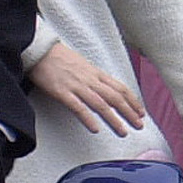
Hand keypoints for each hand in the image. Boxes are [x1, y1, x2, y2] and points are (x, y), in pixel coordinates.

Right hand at [29, 41, 144, 135]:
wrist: (41, 50)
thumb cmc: (60, 58)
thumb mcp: (84, 66)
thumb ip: (95, 79)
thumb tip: (107, 91)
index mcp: (96, 73)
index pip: (120, 88)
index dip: (133, 101)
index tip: (141, 112)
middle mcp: (90, 79)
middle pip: (115, 97)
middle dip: (129, 112)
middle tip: (139, 125)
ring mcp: (77, 86)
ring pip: (101, 104)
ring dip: (113, 119)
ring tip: (123, 132)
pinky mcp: (62, 92)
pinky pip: (78, 107)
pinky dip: (88, 118)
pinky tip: (95, 129)